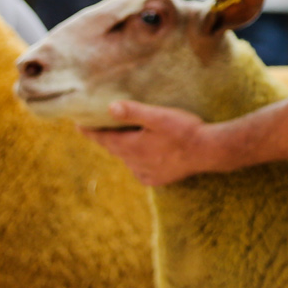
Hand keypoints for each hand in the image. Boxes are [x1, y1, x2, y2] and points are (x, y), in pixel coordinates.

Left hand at [82, 101, 217, 185]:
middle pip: (113, 149)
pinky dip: (138, 163)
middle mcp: (134, 162)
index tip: (78, 125)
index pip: (103, 138)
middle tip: (98, 128)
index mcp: (131, 146)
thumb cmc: (184, 130)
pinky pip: (140, 170)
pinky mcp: (157, 179)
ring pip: (127, 160)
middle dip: (105, 138)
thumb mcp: (159, 116)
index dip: (90, 131)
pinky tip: (144, 157)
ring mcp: (145, 172)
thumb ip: (134, 112)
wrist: (208, 151)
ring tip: (123, 139)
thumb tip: (110, 107)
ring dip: (123, 150)